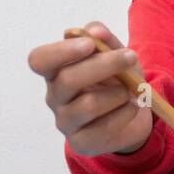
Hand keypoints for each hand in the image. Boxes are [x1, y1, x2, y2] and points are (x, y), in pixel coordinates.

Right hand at [26, 21, 152, 156]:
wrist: (134, 113)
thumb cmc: (117, 78)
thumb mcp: (115, 53)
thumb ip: (105, 39)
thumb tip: (95, 30)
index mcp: (55, 71)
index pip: (39, 60)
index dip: (61, 51)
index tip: (89, 44)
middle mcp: (55, 97)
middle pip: (67, 80)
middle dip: (103, 65)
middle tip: (130, 57)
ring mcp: (66, 122)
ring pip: (88, 105)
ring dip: (118, 92)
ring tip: (131, 90)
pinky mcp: (82, 143)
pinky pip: (103, 127)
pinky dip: (125, 113)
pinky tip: (132, 107)